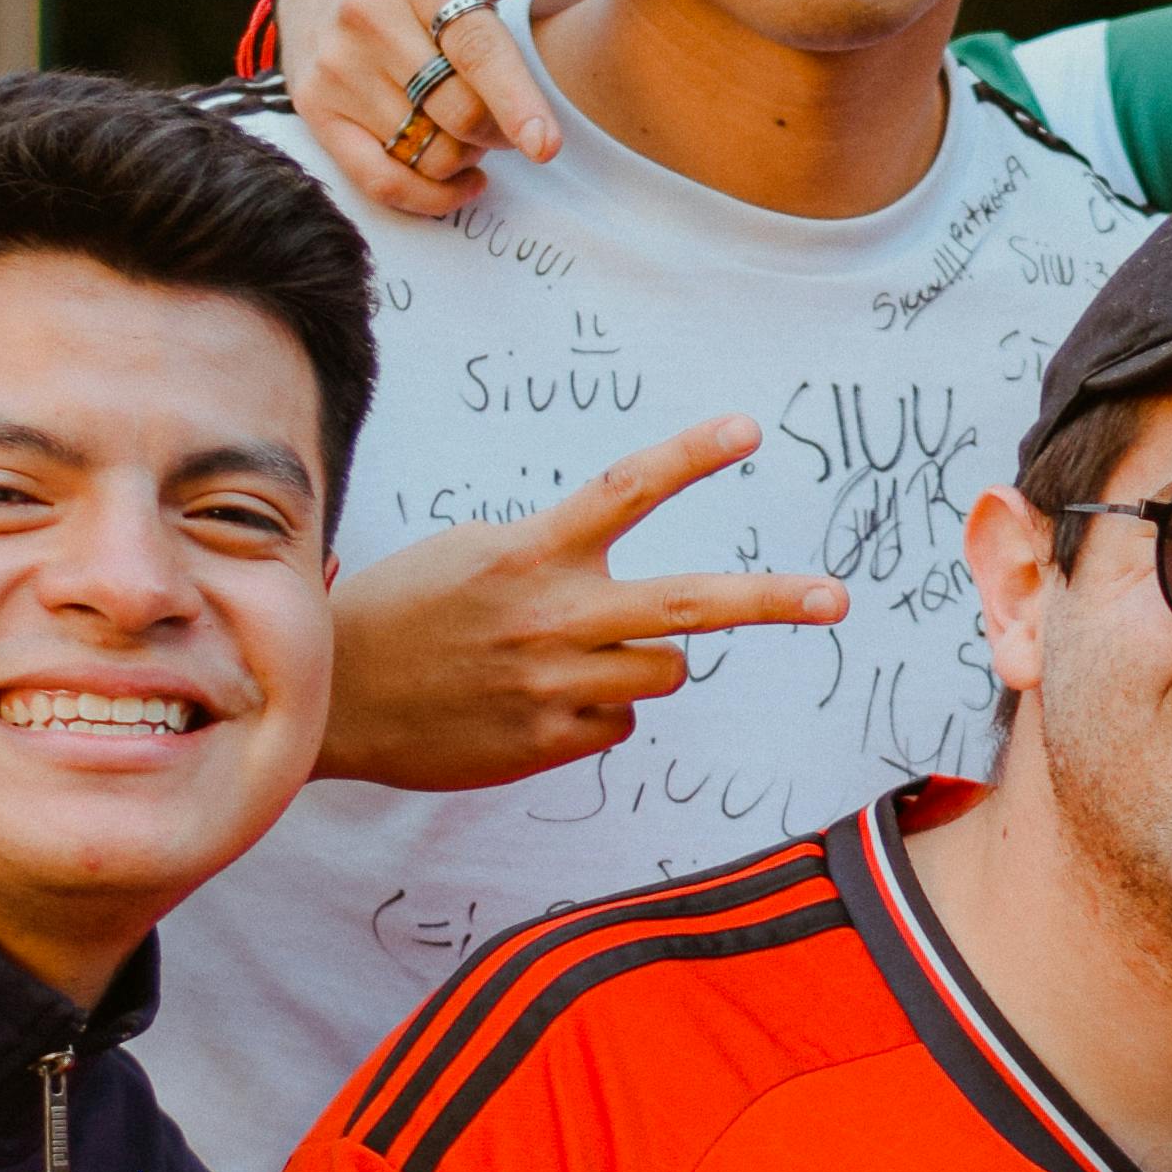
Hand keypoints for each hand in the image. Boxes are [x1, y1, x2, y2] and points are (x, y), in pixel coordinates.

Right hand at [279, 0, 580, 219]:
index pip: (475, 46)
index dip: (514, 99)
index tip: (545, 145)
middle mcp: (366, 14)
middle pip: (459, 109)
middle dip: (501, 126)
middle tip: (512, 115)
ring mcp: (334, 64)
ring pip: (428, 148)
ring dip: (470, 155)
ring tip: (476, 127)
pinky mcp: (314, 107)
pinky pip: (381, 180)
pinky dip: (430, 194)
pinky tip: (461, 179)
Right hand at [314, 412, 855, 790]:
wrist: (334, 698)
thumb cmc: (407, 609)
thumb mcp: (472, 552)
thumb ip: (555, 557)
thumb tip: (626, 593)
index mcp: (530, 553)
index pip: (623, 491)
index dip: (689, 455)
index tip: (747, 429)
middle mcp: (552, 617)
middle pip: (688, 606)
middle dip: (772, 601)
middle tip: (838, 598)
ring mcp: (554, 686)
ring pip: (662, 672)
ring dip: (639, 661)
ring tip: (567, 656)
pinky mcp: (547, 743)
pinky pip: (618, 721)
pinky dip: (594, 708)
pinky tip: (532, 702)